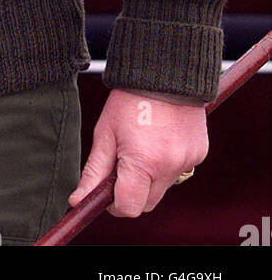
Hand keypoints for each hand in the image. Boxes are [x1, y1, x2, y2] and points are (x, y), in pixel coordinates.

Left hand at [68, 88, 208, 216]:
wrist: (165, 71)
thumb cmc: (129, 100)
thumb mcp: (105, 133)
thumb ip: (94, 171)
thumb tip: (78, 200)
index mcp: (143, 163)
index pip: (129, 208)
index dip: (114, 203)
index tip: (108, 189)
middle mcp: (170, 167)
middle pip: (148, 203)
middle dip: (133, 191)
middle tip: (123, 162)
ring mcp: (188, 161)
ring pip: (163, 187)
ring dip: (150, 177)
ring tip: (143, 143)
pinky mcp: (200, 153)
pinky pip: (179, 170)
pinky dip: (167, 163)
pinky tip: (160, 138)